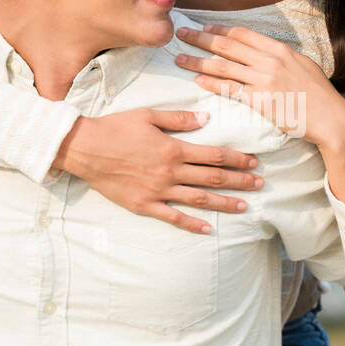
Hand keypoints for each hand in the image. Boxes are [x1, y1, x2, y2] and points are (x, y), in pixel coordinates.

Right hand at [52, 109, 262, 233]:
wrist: (84, 149)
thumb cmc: (115, 128)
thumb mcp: (148, 115)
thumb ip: (179, 118)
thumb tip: (207, 119)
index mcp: (173, 149)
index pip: (213, 155)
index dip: (236, 158)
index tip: (254, 161)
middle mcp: (170, 172)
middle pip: (212, 179)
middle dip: (239, 181)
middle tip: (260, 184)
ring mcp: (158, 191)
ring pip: (198, 200)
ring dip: (224, 203)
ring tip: (244, 206)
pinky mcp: (144, 205)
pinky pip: (173, 217)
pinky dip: (192, 224)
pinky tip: (208, 229)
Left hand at [173, 24, 344, 150]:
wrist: (331, 118)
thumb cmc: (319, 94)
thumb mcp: (302, 65)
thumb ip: (281, 57)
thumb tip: (264, 53)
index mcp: (279, 49)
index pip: (242, 34)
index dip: (219, 29)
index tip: (203, 28)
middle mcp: (270, 60)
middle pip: (227, 45)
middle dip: (200, 38)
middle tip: (181, 33)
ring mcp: (265, 80)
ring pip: (223, 66)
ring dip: (198, 61)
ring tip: (180, 58)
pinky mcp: (261, 100)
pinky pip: (230, 89)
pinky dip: (211, 83)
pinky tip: (197, 80)